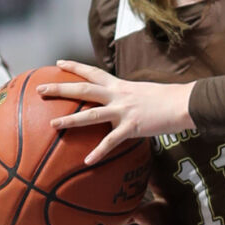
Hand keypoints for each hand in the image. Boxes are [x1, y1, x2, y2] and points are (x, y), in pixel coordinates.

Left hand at [38, 62, 193, 162]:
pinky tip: (87, 161)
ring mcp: (124, 111)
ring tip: (53, 124)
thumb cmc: (165, 98)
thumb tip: (119, 102)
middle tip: (40, 89)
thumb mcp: (141, 91)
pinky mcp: (132, 127)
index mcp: (120, 85)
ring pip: (91, 114)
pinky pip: (111, 142)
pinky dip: (99, 152)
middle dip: (60, 88)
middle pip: (83, 89)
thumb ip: (126, 96)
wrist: (183, 103)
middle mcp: (118, 95)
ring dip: (71, 119)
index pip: (92, 72)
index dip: (75, 67)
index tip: (59, 62)